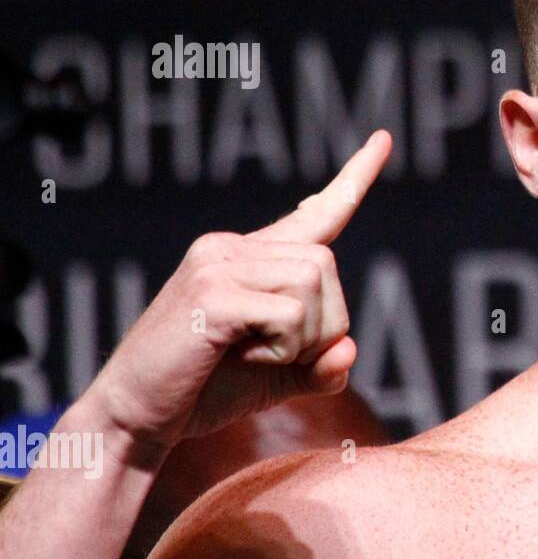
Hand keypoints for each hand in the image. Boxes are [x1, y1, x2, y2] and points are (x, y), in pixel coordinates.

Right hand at [84, 130, 392, 450]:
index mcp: (249, 257)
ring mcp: (218, 265)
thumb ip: (320, 365)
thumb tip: (349, 350)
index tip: (383, 139)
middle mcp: (231, 248)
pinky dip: (281, 348)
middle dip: (324, 322)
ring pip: (313, 283)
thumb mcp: (277, 377)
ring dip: (303, 336)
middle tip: (277, 354)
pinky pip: (289, 313)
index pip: (314, 212)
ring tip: (252, 355)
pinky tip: (239, 357)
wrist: (134, 418)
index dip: (354, 178)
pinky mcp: (211, 294)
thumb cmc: (203, 391)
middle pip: (326, 263)